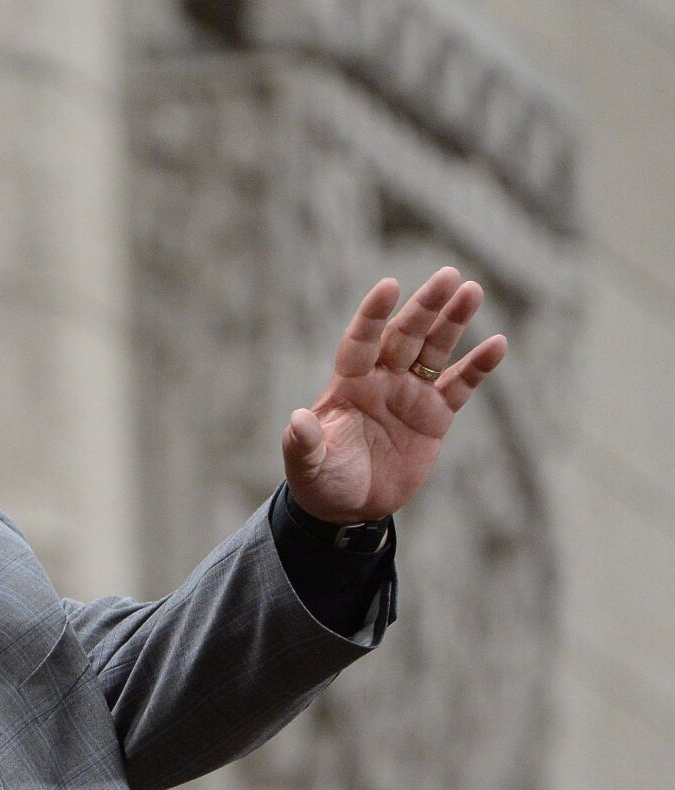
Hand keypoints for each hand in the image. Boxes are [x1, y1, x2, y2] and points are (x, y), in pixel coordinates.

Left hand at [282, 267, 506, 522]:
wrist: (351, 507)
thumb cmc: (321, 481)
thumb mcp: (307, 466)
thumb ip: (304, 443)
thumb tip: (297, 420)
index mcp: (348, 385)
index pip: (360, 341)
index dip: (373, 314)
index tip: (389, 285)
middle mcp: (381, 381)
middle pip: (405, 336)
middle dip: (425, 307)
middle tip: (449, 275)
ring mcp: (410, 395)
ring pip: (435, 351)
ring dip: (453, 322)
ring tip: (472, 291)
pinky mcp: (435, 416)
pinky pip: (460, 385)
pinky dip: (478, 367)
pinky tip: (498, 344)